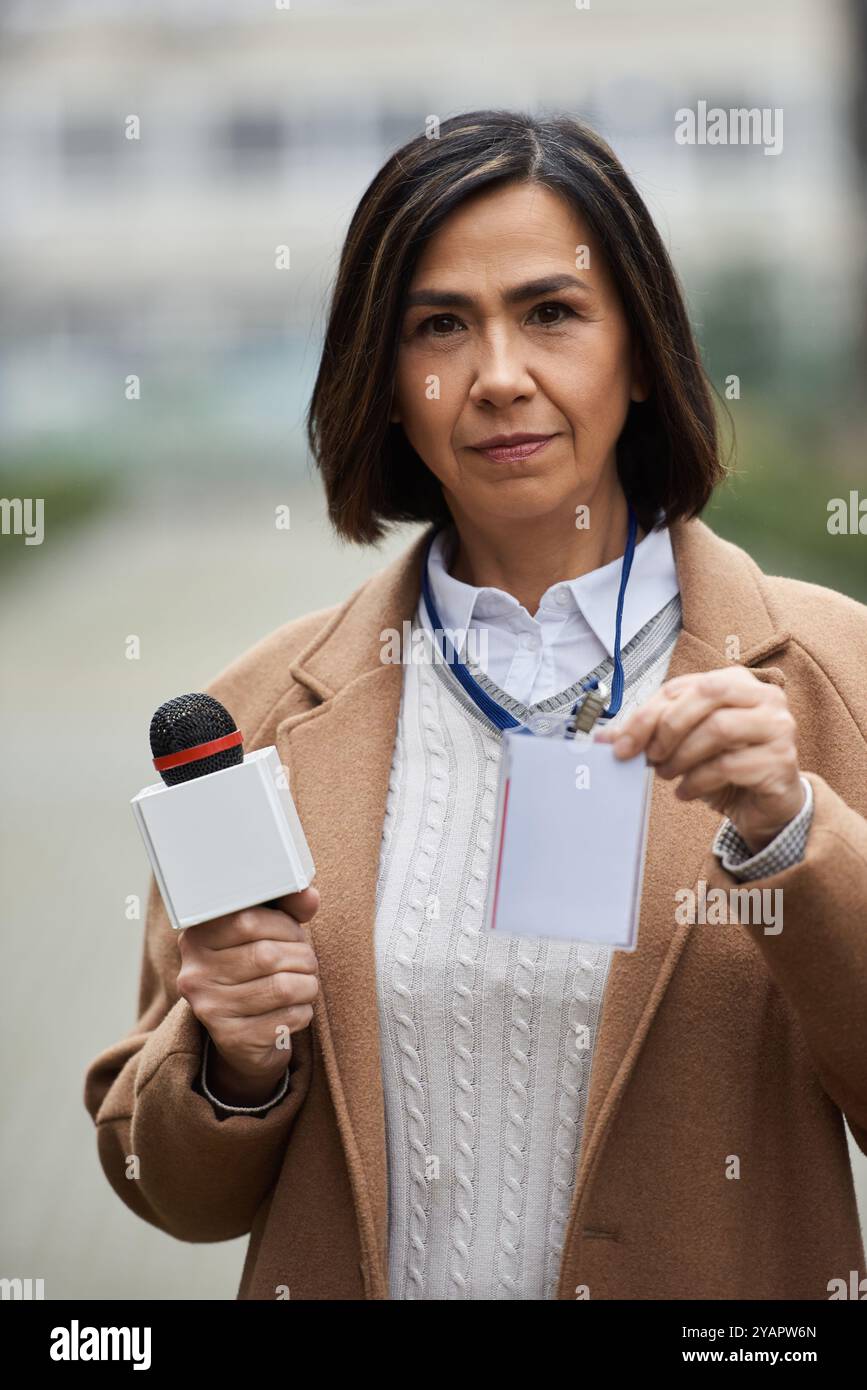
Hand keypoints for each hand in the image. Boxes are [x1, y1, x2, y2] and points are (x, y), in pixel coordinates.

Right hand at [177, 887, 319, 1099]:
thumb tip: (309, 896)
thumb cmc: (257, 971)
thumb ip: (286, 908)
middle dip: (302, 956)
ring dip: (307, 985)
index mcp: (197, 938)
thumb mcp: (268, 932)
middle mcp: (195, 973)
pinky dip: (303, 1011)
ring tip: (305, 984)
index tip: (295, 934)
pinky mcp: (232, 1039)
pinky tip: (295, 1009)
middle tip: (307, 962)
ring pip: (282, 988)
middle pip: (267, 955)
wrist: (243, 1036)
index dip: (285, 924)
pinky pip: (287, 1018)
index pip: (247, 919)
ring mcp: (210, 1009)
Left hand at [595, 668, 804, 853]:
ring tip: (666, 775)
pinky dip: (697, 781)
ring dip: (682, 756)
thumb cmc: (723, 766)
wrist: (764, 804)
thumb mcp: (682, 745)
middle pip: (707, 695)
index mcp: (735, 681)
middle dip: (667, 727)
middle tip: (648, 757)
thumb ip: (648, 735)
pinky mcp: (781, 761)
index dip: (646, 714)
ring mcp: (778, 727)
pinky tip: (685, 792)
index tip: (620, 744)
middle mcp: (763, 697)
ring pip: (719, 728)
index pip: (682, 687)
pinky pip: (729, 765)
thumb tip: (601, 738)